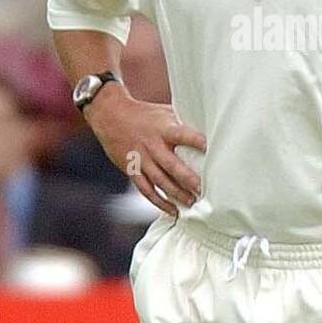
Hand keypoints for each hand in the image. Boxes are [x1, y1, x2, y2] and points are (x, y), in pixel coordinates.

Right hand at [86, 84, 206, 215]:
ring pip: (159, 181)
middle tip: (203, 189)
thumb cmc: (144, 114)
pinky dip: (159, 202)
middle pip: (171, 165)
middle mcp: (152, 145)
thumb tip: (209, 130)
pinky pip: (146, 190)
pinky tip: (172, 210)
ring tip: (192, 202)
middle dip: (188, 179)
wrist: (110, 116)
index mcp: (163, 129)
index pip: (183, 135)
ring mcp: (141, 159)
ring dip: (176, 194)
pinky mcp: (132, 170)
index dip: (197, 141)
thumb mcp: (165, 112)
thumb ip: (183, 123)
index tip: (211, 149)